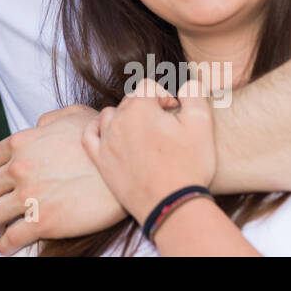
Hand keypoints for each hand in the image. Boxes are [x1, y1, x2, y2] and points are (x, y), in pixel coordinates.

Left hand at [0, 104, 125, 254]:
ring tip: (5, 229)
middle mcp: (19, 167)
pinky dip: (8, 246)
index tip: (10, 182)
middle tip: (7, 206)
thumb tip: (38, 126)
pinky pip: (10, 240)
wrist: (128, 170)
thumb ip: (51, 119)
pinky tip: (12, 247)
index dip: (2, 172)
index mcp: (22, 142)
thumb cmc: (105, 141)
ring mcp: (29, 196)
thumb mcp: (76, 115)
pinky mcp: (42, 223)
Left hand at [82, 74, 216, 224]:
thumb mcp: (201, 124)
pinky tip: (108, 132)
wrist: (172, 206)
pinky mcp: (101, 162)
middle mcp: (118, 120)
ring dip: (125, 118)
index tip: (177, 113)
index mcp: (140, 108)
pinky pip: (89, 136)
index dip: (165, 96)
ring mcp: (107, 141)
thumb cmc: (189, 166)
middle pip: (130, 101)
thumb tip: (187, 84)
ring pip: (110, 116)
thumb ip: (194, 94)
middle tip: (166, 128)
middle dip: (148, 108)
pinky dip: (97, 129)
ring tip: (143, 133)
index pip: (149, 87)